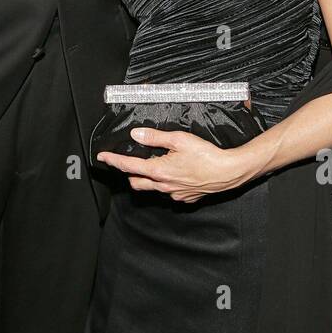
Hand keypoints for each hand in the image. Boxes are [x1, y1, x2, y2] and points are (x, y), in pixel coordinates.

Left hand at [97, 127, 253, 203]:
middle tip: (130, 161)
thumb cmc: (207, 155)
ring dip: (149, 178)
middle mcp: (164, 186)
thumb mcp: (179, 139)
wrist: (228, 172)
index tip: (103, 157)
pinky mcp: (185, 198)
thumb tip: (137, 134)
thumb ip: (155, 137)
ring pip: (153, 188)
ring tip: (156, 165)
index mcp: (159, 170)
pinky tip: (176, 174)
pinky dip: (167, 183)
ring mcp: (174, 194)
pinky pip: (169, 192)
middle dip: (129, 173)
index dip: (113, 161)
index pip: (129, 166)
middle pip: (136, 182)